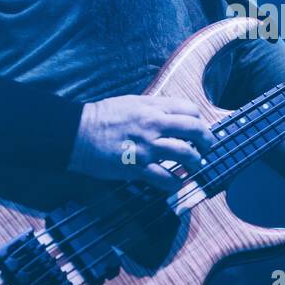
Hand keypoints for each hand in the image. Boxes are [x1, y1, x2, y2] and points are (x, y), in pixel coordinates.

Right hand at [69, 95, 215, 191]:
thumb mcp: (132, 102)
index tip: (198, 128)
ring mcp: (147, 147)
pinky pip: (166, 178)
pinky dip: (176, 182)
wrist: (77, 133)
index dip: (199, 120)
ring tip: (194, 165)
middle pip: (195, 130)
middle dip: (206, 140)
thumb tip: (172, 114)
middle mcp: (154, 125)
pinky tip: (177, 182)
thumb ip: (154, 107)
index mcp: (153, 107)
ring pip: (185, 154)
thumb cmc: (102, 116)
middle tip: (206, 147)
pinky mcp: (138, 167)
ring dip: (195, 162)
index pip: (190, 110)